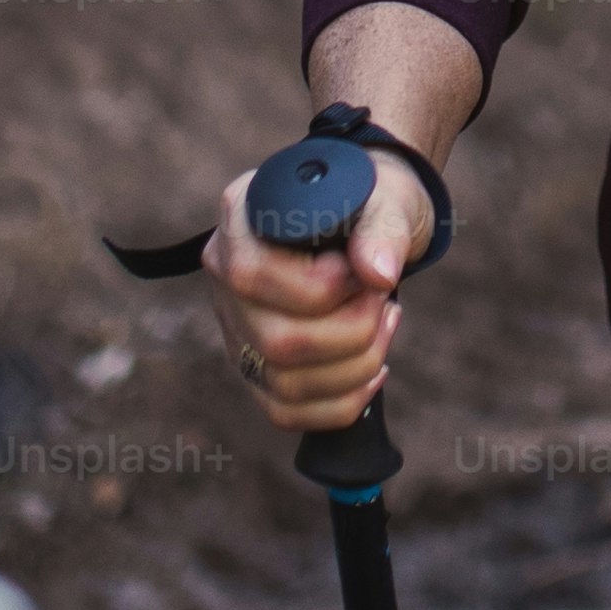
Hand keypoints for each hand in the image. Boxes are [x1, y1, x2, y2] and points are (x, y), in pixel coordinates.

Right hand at [205, 157, 435, 436]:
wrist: (368, 220)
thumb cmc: (370, 201)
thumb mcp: (386, 197)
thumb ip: (383, 227)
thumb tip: (379, 273)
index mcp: (240, 218)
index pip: (252, 275)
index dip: (320, 287)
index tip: (363, 271)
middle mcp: (224, 274)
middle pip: (275, 341)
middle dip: (352, 331)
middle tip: (384, 299)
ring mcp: (236, 326)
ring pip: (284, 384)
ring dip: (355, 367)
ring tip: (385, 323)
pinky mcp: (255, 366)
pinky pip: (286, 411)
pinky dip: (342, 403)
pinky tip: (373, 371)